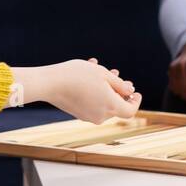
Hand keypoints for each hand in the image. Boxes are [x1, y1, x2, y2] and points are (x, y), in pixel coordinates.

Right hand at [11, 58, 141, 123]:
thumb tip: (130, 91)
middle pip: (116, 106)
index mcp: (110, 106)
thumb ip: (119, 84)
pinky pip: (92, 103)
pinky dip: (95, 92)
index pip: (130, 111)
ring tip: (100, 69)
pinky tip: (88, 75)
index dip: (135, 102)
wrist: (50, 83)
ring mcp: (88, 116)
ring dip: (105, 88)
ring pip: (104, 103)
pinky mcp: (78, 113)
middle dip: (118, 90)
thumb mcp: (103, 74)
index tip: (135, 92)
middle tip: (117, 74)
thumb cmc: (78, 76)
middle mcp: (101, 116)